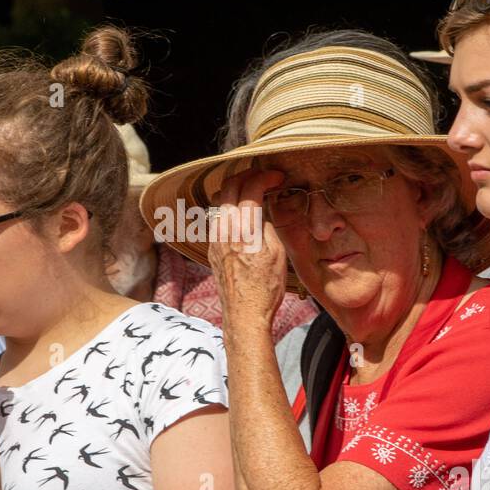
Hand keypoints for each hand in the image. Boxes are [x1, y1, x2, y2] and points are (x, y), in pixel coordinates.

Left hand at [206, 169, 289, 332]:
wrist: (244, 314)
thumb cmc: (265, 289)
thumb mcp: (278, 254)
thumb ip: (267, 227)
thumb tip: (262, 212)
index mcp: (244, 230)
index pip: (250, 188)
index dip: (266, 176)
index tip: (278, 176)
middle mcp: (225, 230)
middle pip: (229, 186)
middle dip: (247, 175)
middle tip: (263, 175)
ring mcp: (215, 238)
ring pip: (219, 200)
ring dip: (235, 189)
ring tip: (251, 189)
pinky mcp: (211, 247)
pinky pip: (216, 216)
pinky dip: (228, 205)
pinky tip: (240, 212)